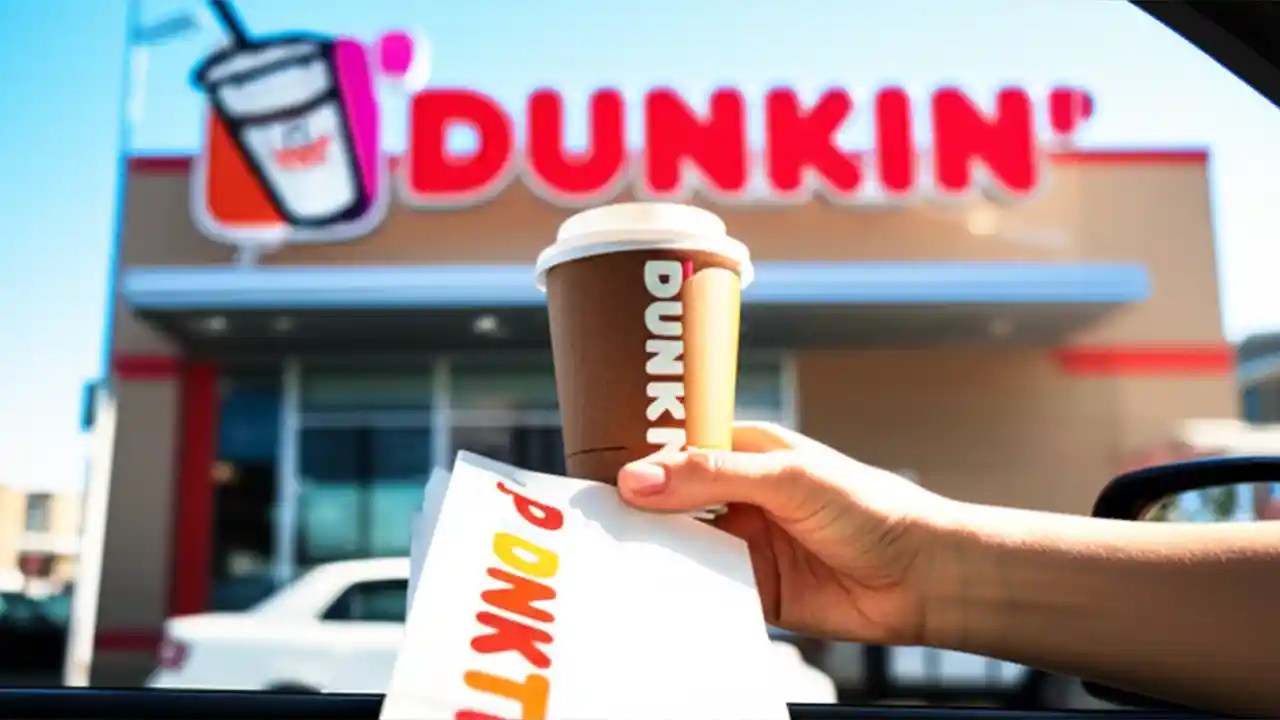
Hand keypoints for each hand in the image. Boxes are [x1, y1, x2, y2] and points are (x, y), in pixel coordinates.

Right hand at [617, 421, 951, 645]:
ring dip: (654, 551)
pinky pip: (704, 588)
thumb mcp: (786, 478)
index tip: (593, 474)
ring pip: (681, 545)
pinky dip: (681, 590)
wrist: (922, 578)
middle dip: (637, 510)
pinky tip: (653, 591)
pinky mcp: (753, 590)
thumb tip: (637, 478)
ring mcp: (745, 544)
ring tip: (611, 557)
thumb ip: (711, 476)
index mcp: (747, 452)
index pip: (677, 449)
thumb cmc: (869, 507)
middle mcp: (740, 496)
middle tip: (591, 520)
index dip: (638, 459)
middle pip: (671, 500)